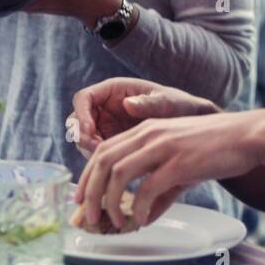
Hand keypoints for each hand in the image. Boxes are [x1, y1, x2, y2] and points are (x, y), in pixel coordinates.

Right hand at [67, 77, 219, 153]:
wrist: (188, 124)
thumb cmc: (178, 106)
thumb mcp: (167, 103)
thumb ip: (150, 104)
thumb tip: (129, 104)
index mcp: (113, 90)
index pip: (84, 98)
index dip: (81, 115)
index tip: (90, 131)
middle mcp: (104, 108)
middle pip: (76, 121)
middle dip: (82, 138)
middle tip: (97, 152)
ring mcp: (105, 126)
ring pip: (83, 141)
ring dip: (90, 154)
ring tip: (108, 166)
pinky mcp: (111, 144)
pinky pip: (96, 155)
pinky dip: (99, 165)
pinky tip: (113, 174)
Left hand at [75, 110, 258, 229]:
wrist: (245, 136)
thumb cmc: (214, 150)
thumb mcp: (180, 165)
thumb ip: (159, 191)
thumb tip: (142, 218)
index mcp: (146, 128)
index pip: (103, 150)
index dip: (86, 176)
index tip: (80, 199)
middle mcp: (149, 133)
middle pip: (104, 161)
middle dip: (90, 192)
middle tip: (88, 217)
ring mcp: (163, 147)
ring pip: (118, 173)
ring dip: (109, 201)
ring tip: (113, 222)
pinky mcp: (179, 163)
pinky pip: (147, 188)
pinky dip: (137, 208)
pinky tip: (140, 220)